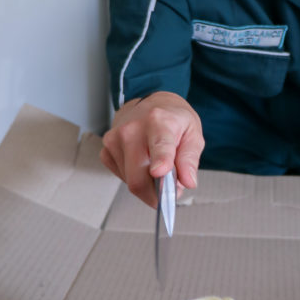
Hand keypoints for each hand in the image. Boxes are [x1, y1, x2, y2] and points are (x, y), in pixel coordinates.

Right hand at [100, 92, 203, 206]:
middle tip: (170, 191)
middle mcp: (132, 129)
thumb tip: (188, 181)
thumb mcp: (192, 134)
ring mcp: (115, 140)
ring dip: (148, 185)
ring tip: (157, 167)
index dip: (160, 161)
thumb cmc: (171, 120)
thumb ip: (190, 159)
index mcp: (158, 121)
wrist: (150, 105)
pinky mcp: (106, 151)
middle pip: (138, 177)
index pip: (159, 145)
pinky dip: (135, 178)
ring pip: (131, 181)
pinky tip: (143, 164)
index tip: (160, 172)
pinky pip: (122, 177)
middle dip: (156, 194)